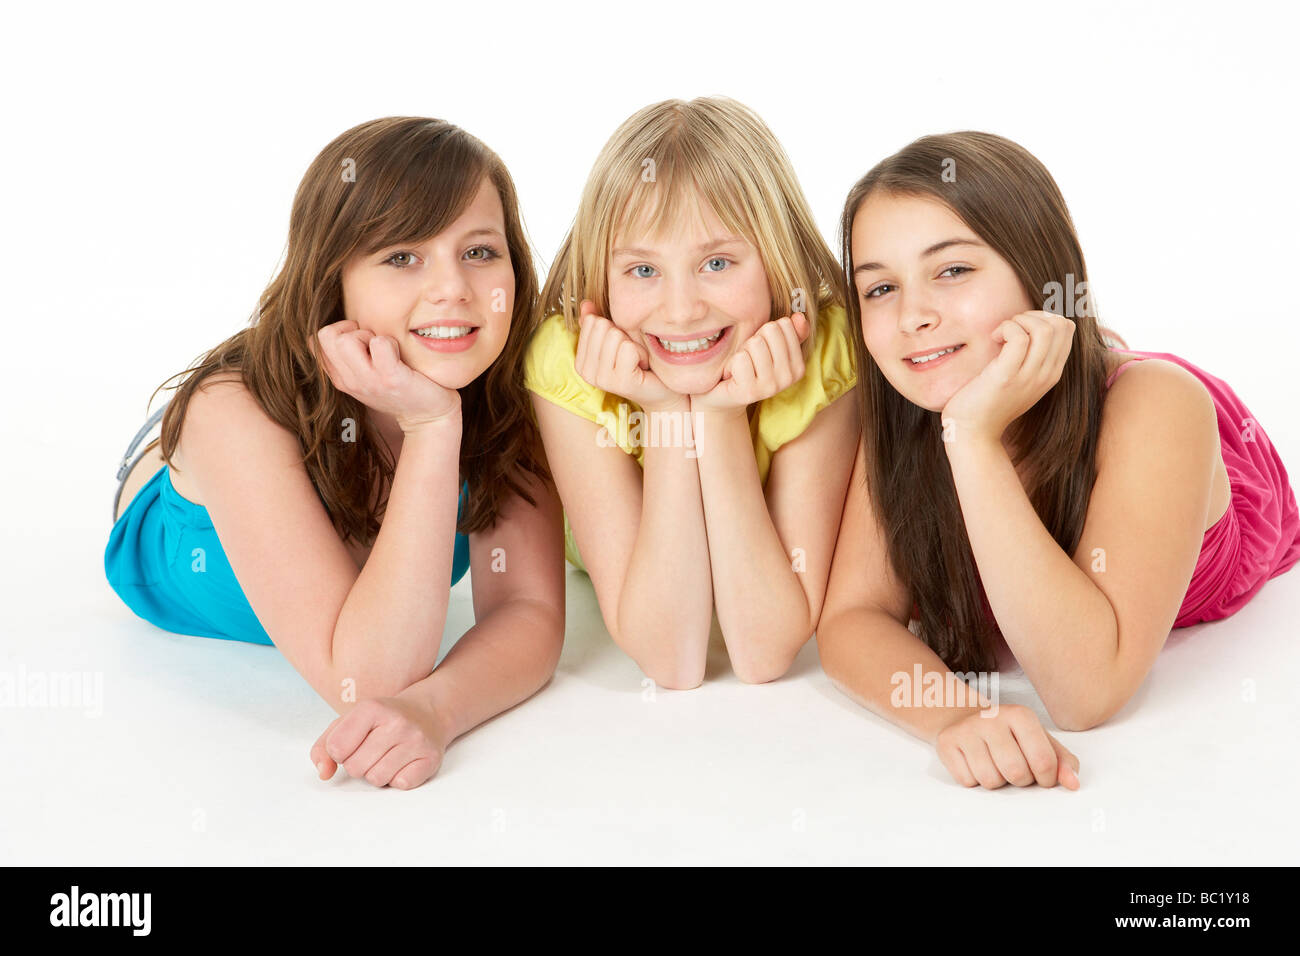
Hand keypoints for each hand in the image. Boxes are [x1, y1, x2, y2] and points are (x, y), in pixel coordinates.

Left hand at [310, 695, 447, 789]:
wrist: (428, 712)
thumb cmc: (382, 720)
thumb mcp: (349, 722)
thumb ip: (324, 747)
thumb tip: (324, 773)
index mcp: (372, 707)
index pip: (336, 749)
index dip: (340, 752)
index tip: (353, 743)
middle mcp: (397, 722)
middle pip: (355, 767)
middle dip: (359, 764)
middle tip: (373, 749)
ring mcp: (416, 740)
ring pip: (376, 779)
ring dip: (377, 772)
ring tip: (388, 755)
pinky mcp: (431, 758)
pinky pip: (400, 784)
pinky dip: (398, 778)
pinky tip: (403, 762)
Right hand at [312, 319, 460, 432]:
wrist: (428, 416)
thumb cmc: (398, 390)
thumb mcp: (365, 377)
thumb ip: (349, 359)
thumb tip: (339, 328)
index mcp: (340, 379)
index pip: (315, 341)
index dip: (338, 331)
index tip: (360, 341)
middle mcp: (349, 382)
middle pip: (327, 336)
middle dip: (351, 330)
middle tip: (372, 343)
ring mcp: (369, 381)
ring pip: (346, 339)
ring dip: (369, 335)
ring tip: (385, 350)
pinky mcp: (390, 378)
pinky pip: (380, 343)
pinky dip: (391, 342)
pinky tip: (399, 356)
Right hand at [574, 300, 681, 411]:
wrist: (660, 391)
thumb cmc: (638, 363)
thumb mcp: (616, 340)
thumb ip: (597, 323)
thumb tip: (586, 304)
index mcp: (581, 361)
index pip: (591, 322)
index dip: (612, 328)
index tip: (620, 348)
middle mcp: (586, 372)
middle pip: (603, 326)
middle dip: (623, 335)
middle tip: (630, 355)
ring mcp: (602, 379)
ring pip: (616, 336)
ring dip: (633, 345)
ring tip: (636, 362)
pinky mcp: (620, 382)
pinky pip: (628, 349)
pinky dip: (641, 354)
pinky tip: (642, 367)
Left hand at [690, 312, 809, 411]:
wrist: (724, 396)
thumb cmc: (748, 365)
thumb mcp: (769, 347)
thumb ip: (788, 333)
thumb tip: (799, 316)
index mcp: (798, 366)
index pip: (784, 325)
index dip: (766, 331)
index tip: (762, 349)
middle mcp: (788, 378)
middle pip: (770, 331)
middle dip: (754, 339)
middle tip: (749, 357)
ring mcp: (770, 387)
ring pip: (755, 343)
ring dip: (742, 351)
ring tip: (741, 366)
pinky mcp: (750, 392)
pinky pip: (740, 359)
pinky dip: (732, 363)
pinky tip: (733, 375)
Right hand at [935, 704, 1079, 789]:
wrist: (963, 717)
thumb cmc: (1008, 734)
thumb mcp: (1039, 740)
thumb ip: (1062, 762)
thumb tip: (1073, 783)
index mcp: (1020, 715)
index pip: (1043, 761)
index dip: (1046, 778)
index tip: (1041, 775)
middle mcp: (991, 718)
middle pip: (1016, 773)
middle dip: (1020, 780)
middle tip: (1015, 768)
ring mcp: (966, 730)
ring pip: (990, 780)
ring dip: (997, 781)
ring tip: (994, 764)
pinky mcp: (947, 743)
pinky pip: (968, 781)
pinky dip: (975, 780)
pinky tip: (975, 762)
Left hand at [940, 311, 1074, 445]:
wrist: (974, 432)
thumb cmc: (989, 401)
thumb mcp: (1019, 379)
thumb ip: (1030, 358)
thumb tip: (1027, 325)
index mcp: (1052, 373)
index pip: (1066, 329)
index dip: (1042, 318)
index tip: (1019, 329)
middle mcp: (1047, 374)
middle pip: (1060, 324)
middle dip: (1032, 315)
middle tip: (1009, 329)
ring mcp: (1030, 376)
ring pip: (1044, 328)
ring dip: (1018, 320)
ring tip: (1001, 334)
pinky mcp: (1007, 376)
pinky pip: (1018, 337)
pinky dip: (1006, 328)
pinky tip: (993, 338)